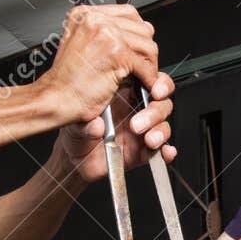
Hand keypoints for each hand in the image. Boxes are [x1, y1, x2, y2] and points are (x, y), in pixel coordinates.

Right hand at [38, 4, 160, 123]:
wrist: (57, 98)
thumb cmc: (67, 79)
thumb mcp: (81, 44)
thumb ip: (104, 34)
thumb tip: (135, 32)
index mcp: (85, 14)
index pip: (128, 13)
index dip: (138, 32)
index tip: (139, 47)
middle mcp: (95, 19)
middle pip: (141, 28)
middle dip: (146, 50)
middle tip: (143, 65)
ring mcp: (107, 34)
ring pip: (147, 45)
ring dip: (149, 64)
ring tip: (142, 75)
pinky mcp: (117, 53)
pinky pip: (145, 65)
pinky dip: (148, 78)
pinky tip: (144, 84)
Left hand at [56, 74, 175, 183]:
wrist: (73, 158)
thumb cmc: (76, 130)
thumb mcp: (75, 119)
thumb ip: (85, 123)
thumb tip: (97, 125)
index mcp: (123, 93)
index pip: (149, 81)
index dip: (158, 83)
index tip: (156, 90)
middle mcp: (136, 111)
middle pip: (161, 103)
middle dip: (156, 111)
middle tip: (139, 122)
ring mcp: (142, 131)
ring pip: (163, 125)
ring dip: (160, 131)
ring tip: (148, 140)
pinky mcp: (142, 151)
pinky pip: (161, 151)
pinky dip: (167, 152)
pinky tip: (165, 152)